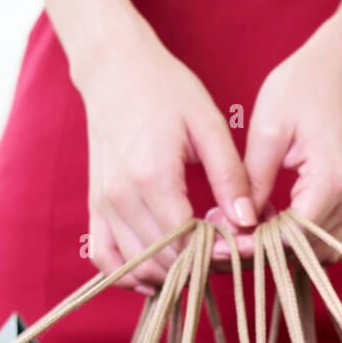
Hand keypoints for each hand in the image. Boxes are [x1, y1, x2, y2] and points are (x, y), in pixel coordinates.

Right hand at [74, 12, 254, 289]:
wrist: (114, 69)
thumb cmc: (167, 89)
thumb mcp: (208, 125)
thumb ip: (230, 176)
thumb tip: (247, 222)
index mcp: (152, 175)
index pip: (185, 239)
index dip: (217, 253)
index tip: (241, 248)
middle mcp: (121, 195)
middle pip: (162, 258)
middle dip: (200, 266)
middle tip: (229, 256)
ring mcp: (103, 204)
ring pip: (135, 265)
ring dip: (170, 274)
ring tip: (201, 261)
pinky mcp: (95, 206)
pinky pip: (104, 257)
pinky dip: (129, 274)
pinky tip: (158, 271)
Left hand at [217, 20, 341, 265]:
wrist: (338, 70)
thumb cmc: (300, 89)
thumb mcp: (268, 131)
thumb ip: (254, 181)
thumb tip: (238, 222)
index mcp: (330, 180)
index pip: (293, 235)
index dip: (256, 245)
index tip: (222, 243)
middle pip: (304, 249)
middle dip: (263, 251)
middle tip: (223, 241)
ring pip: (315, 251)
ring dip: (279, 249)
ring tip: (241, 232)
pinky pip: (320, 237)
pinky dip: (293, 239)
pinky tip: (263, 222)